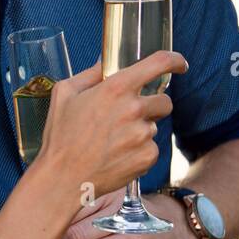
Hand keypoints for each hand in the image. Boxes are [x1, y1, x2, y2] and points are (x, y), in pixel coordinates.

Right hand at [37, 50, 187, 196]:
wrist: (63, 178)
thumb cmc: (60, 136)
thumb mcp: (64, 95)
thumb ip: (88, 75)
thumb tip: (104, 63)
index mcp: (115, 89)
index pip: (158, 63)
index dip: (174, 60)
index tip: (178, 64)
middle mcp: (134, 109)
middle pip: (164, 101)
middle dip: (151, 106)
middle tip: (128, 116)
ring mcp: (143, 135)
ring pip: (153, 126)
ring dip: (139, 130)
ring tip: (112, 141)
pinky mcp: (148, 157)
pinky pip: (151, 148)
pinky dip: (138, 151)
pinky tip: (116, 155)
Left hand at [50, 189, 200, 238]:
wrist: (177, 227)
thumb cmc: (131, 214)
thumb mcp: (110, 198)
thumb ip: (80, 204)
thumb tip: (39, 217)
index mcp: (110, 196)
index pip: (68, 212)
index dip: (49, 227)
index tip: (41, 234)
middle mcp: (122, 216)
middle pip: (73, 237)